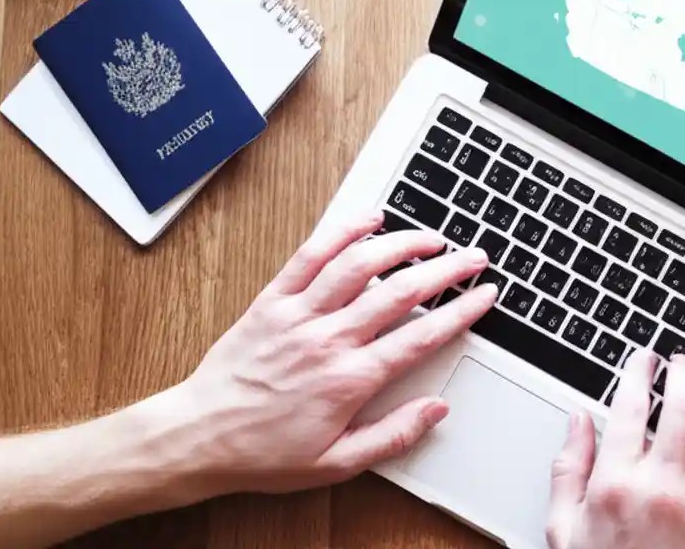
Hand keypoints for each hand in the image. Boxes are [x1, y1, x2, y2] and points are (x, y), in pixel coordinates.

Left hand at [164, 212, 495, 495]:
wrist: (199, 436)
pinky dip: (343, 232)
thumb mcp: (337, 464)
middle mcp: (328, 339)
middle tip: (474, 258)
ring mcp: (299, 314)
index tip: (485, 296)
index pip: (421, 336)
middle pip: (401, 291)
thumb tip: (436, 411)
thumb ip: (393, 436)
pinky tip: (369, 220)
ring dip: (402, 244)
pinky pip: (311, 255)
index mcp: (350, 380)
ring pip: (360, 264)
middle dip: (446, 270)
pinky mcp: (272, 300)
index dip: (461, 312)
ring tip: (432, 237)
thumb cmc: (265, 453)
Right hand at [545, 350, 684, 548]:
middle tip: (682, 359)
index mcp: (618, 484)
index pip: (629, 407)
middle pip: (681, 406)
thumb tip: (577, 420)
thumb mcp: (565, 527)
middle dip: (683, 371)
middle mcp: (664, 487)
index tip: (644, 360)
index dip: (638, 372)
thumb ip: (567, 469)